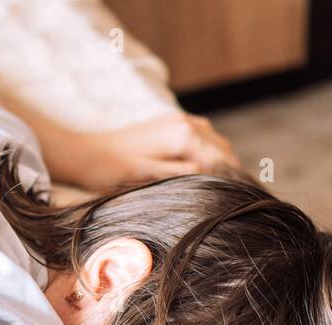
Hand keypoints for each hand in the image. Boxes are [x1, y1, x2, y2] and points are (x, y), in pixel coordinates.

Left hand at [77, 112, 240, 191]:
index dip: (235, 178)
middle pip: (223, 148)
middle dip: (232, 170)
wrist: (87, 153)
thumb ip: (183, 175)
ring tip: (227, 187)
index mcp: (183, 135)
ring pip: (214, 141)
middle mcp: (185, 123)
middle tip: (239, 196)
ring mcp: (179, 120)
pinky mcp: (171, 124)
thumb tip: (212, 176)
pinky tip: (208, 171)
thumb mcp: (150, 178)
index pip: (222, 158)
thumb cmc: (113, 170)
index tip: (244, 197)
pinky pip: (201, 137)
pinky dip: (209, 152)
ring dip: (222, 161)